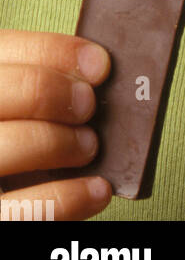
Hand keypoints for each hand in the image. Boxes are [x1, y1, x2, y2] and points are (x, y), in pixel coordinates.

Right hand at [0, 29, 112, 219]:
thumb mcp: (17, 107)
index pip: (5, 50)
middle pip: (7, 92)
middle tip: (89, 106)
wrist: (3, 198)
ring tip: (90, 146)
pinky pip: (26, 210)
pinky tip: (97, 190)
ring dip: (62, 143)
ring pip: (12, 146)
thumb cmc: (15, 139)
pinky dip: (69, 197)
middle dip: (57, 94)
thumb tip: (96, 70)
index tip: (100, 64)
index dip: (55, 52)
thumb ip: (40, 86)